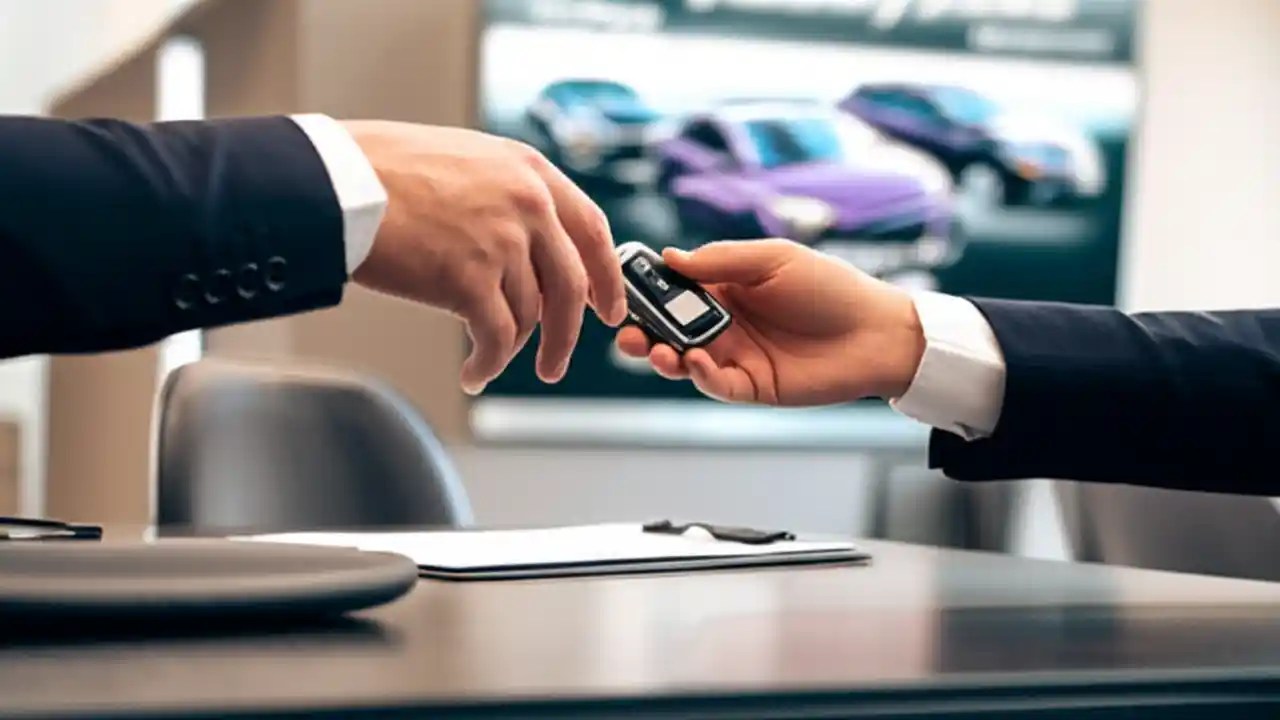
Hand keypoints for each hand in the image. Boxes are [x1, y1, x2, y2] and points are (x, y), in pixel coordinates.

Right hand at [343, 122, 626, 393]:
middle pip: (570, 285)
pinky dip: (488, 362)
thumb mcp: (465, 160)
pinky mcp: (471, 280)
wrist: (337, 182)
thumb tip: (526, 245)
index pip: (591, 229)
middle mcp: (527, 205)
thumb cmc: (382, 169)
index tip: (608, 306)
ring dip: (512, 350)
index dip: (606, 275)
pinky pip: (496, 337)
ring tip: (488, 362)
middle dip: (567, 333)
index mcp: (529, 172)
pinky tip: (475, 372)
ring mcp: (503, 242)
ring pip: (529, 315)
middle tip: (555, 361)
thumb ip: (504, 195)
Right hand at [615, 239, 924, 405]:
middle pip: (669, 329)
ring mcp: (736, 356)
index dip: (647, 289)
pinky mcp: (752, 386)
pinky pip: (715, 384)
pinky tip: (695, 360)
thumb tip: (670, 257)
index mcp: (726, 287)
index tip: (623, 288)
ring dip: (662, 356)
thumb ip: (721, 260)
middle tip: (626, 332)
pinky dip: (698, 375)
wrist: (877, 332)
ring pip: (684, 360)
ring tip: (654, 350)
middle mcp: (725, 323)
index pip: (673, 288)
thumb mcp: (774, 260)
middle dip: (642, 331)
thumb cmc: (831, 287)